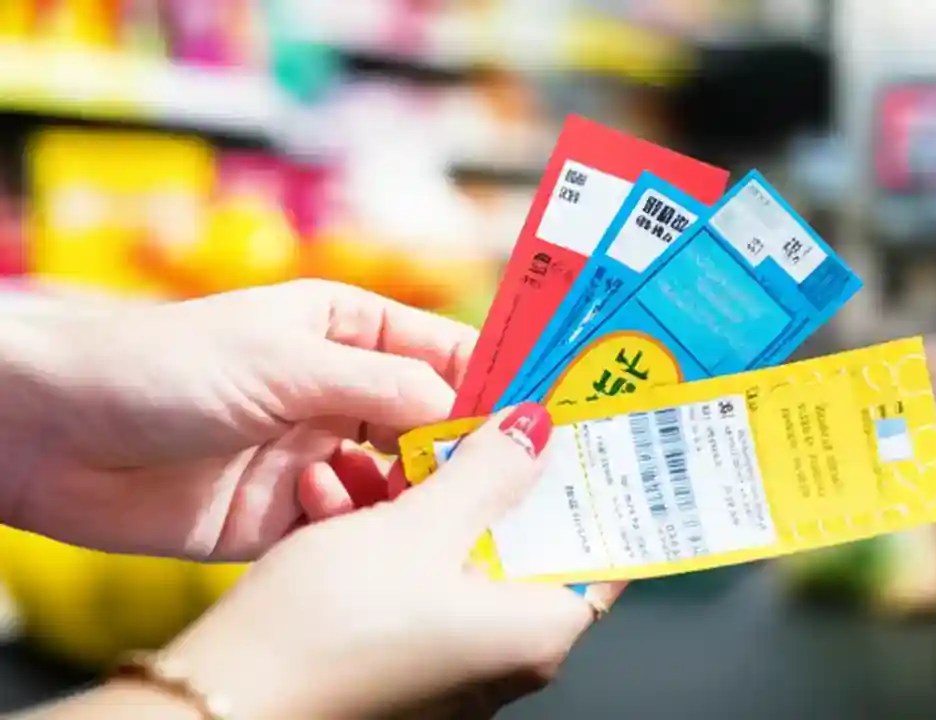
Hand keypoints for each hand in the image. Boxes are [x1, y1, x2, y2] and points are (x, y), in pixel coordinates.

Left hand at [0, 280, 473, 559]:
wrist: (49, 431)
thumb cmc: (160, 364)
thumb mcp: (287, 362)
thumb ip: (386, 387)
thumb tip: (477, 411)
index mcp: (347, 332)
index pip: (446, 352)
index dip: (497, 378)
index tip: (546, 412)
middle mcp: (339, 394)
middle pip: (433, 424)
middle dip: (469, 448)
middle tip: (513, 478)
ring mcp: (315, 455)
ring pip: (399, 483)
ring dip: (414, 494)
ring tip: (427, 503)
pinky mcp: (285, 516)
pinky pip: (350, 528)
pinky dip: (360, 528)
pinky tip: (343, 517)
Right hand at [157, 405, 623, 719]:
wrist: (218, 708)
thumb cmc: (328, 629)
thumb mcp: (417, 528)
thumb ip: (488, 473)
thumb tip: (539, 431)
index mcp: (538, 630)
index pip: (603, 550)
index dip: (596, 486)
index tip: (585, 433)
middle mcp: (507, 657)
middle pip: (524, 544)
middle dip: (489, 478)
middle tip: (477, 421)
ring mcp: (453, 665)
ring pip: (457, 556)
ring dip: (421, 500)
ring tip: (373, 459)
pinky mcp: (400, 663)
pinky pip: (414, 584)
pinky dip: (387, 540)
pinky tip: (336, 501)